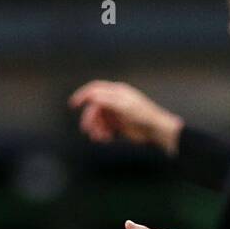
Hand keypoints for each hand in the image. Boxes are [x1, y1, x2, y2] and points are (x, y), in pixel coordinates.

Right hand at [68, 80, 183, 155]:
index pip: (95, 90)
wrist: (156, 130)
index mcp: (116, 92)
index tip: (73, 105)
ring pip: (99, 119)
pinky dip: (102, 133)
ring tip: (100, 137)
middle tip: (88, 130)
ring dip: (96, 128)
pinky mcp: (118, 125)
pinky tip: (105, 138)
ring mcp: (116, 113)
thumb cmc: (143, 115)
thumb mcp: (124, 106)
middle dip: (90, 119)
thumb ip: (107, 100)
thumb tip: (91, 97)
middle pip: (95, 108)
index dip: (83, 95)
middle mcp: (115, 101)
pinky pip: (105, 128)